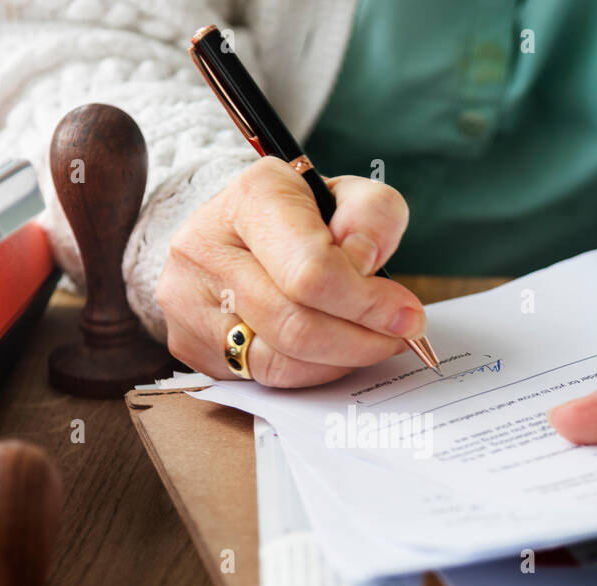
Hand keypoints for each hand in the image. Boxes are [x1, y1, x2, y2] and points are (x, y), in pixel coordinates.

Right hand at [155, 156, 424, 386]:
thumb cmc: (299, 217)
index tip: (408, 314)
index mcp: (251, 198)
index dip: (367, 302)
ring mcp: (189, 300)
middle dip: (362, 338)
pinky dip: (311, 372)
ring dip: (341, 360)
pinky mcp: (189, 342)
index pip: (312, 271)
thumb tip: (365, 263)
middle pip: (297, 324)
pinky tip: (332, 353)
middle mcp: (206, 246)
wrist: (232, 232)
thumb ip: (371, 215)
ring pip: (281, 360)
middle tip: (397, 337)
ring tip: (369, 342)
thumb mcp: (345, 196)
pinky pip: (264, 377)